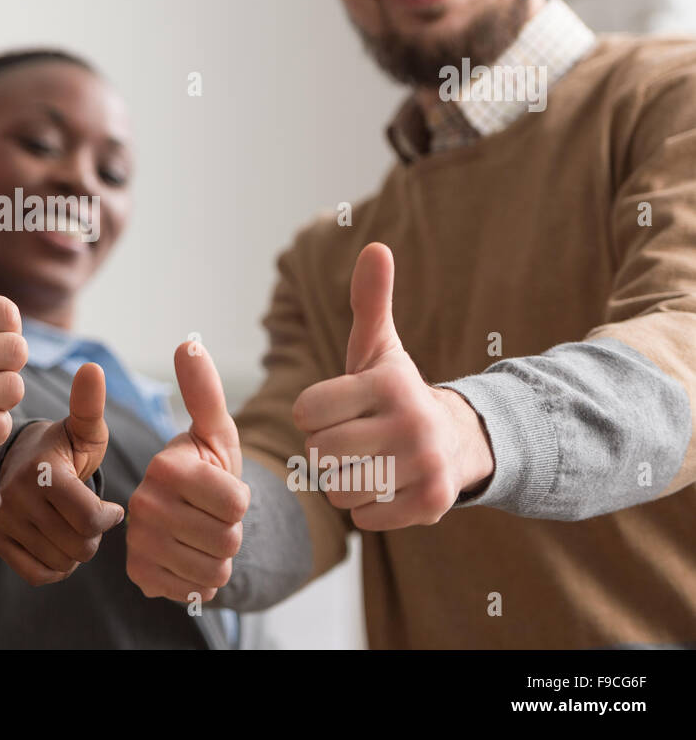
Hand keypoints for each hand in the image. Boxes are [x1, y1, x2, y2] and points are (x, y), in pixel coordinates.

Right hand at [0, 363, 125, 584]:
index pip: (90, 519)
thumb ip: (90, 405)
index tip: (111, 506)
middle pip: (78, 545)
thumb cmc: (62, 446)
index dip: (109, 517)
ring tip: (74, 527)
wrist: (18, 461)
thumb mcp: (82, 427)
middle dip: (94, 535)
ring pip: (60, 562)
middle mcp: (14, 498)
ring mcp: (1, 522)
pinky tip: (59, 545)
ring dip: (76, 551)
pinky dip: (56, 568)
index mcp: (40, 470)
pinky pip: (37, 574)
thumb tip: (92, 368)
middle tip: (91, 517)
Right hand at [126, 341, 249, 602]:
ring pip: (216, 569)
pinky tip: (188, 557)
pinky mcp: (141, 574)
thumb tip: (187, 343)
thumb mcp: (214, 432)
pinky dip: (202, 580)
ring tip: (201, 535)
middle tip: (210, 515)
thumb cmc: (205, 469)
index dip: (239, 501)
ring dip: (219, 557)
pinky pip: (198, 591)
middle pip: (228, 539)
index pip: (236, 503)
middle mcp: (143, 505)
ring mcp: (139, 543)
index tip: (217, 488)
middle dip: (230, 530)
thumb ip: (205, 392)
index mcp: (165, 467)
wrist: (185, 514)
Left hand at [291, 242, 493, 529]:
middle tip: (351, 440)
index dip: (312, 414)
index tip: (335, 410)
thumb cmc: (396, 393)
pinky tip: (386, 486)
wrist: (459, 440)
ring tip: (368, 462)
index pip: (305, 412)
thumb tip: (375, 247)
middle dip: (326, 450)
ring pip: (339, 488)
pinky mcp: (433, 503)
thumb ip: (369, 300)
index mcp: (387, 383)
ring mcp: (425, 464)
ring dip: (343, 481)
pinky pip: (364, 518)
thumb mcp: (379, 347)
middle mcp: (410, 422)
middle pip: (320, 453)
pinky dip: (367, 508)